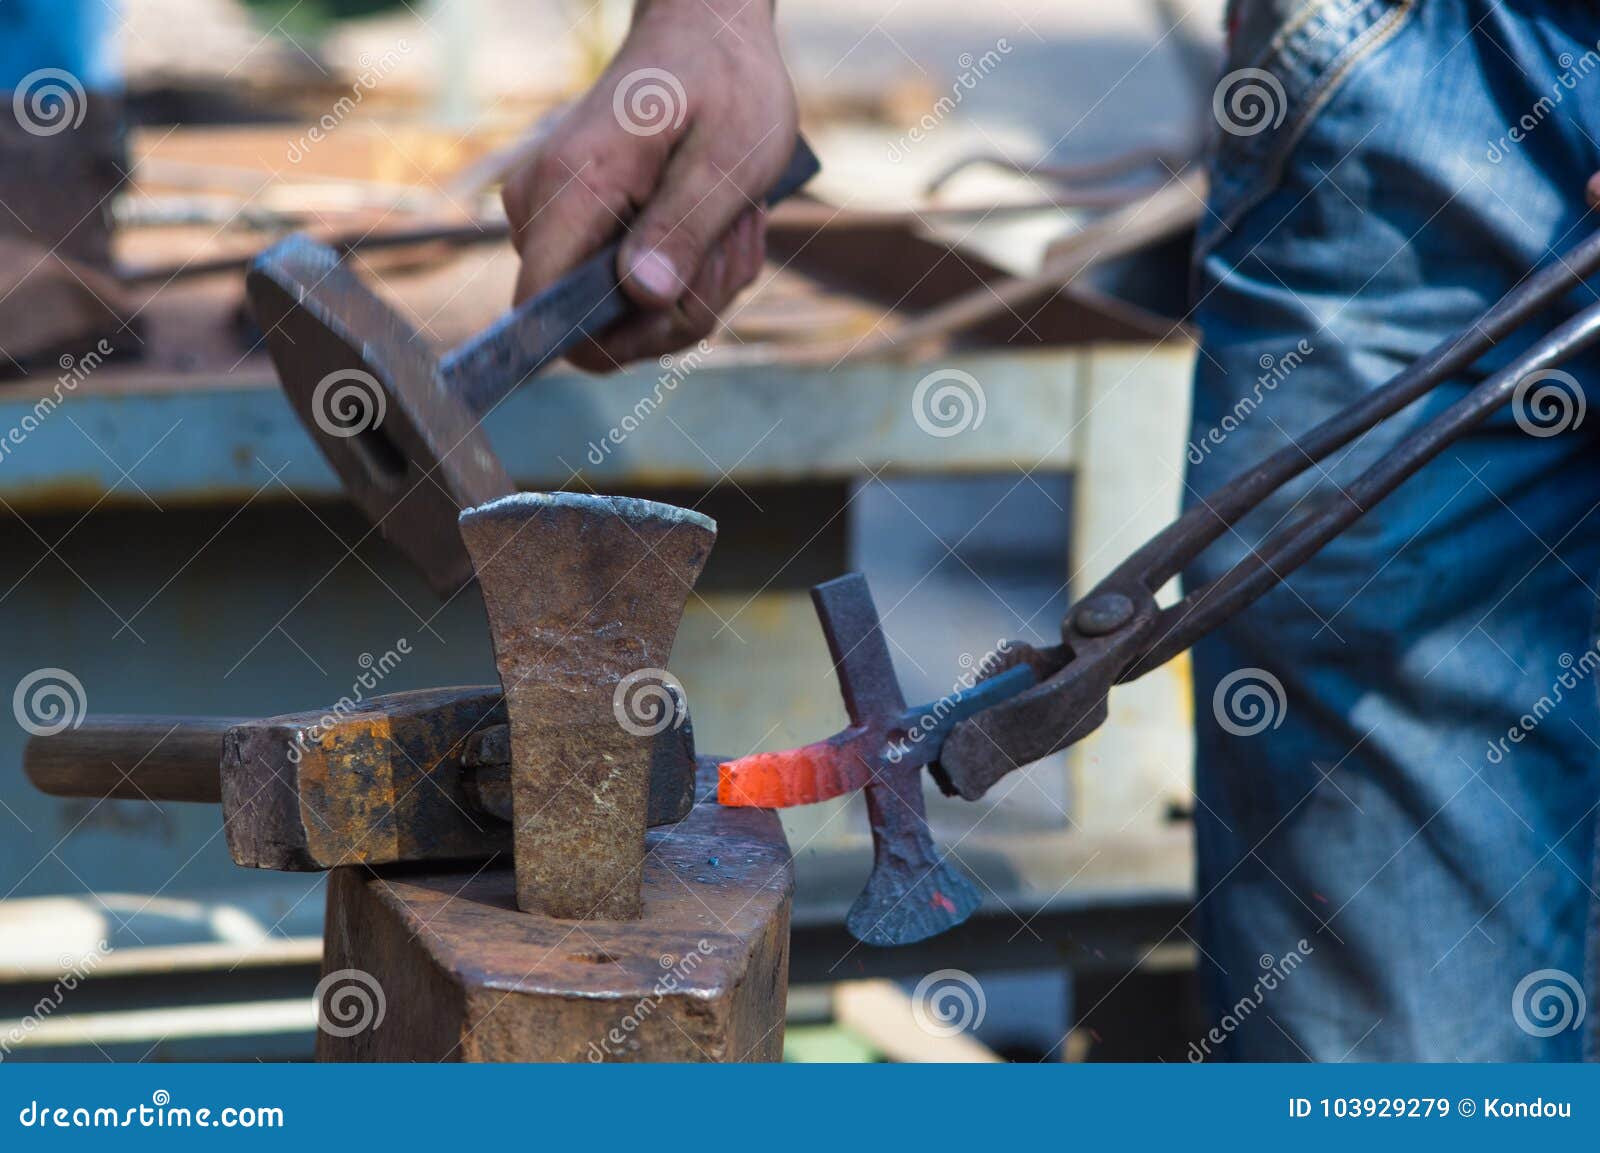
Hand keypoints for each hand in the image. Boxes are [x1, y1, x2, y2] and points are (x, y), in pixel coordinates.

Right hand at [501, 0, 797, 369]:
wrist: (707, 35)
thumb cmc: (723, 84)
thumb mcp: (728, 157)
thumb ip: (685, 227)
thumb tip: (644, 295)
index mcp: (572, 188)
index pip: (543, 309)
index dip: (607, 338)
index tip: (676, 308)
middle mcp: (544, 211)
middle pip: (595, 330)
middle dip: (680, 309)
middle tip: (732, 244)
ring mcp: (558, 224)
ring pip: (622, 319)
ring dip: (695, 291)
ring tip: (732, 225)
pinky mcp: (580, 233)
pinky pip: (630, 296)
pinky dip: (687, 277)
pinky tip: (719, 229)